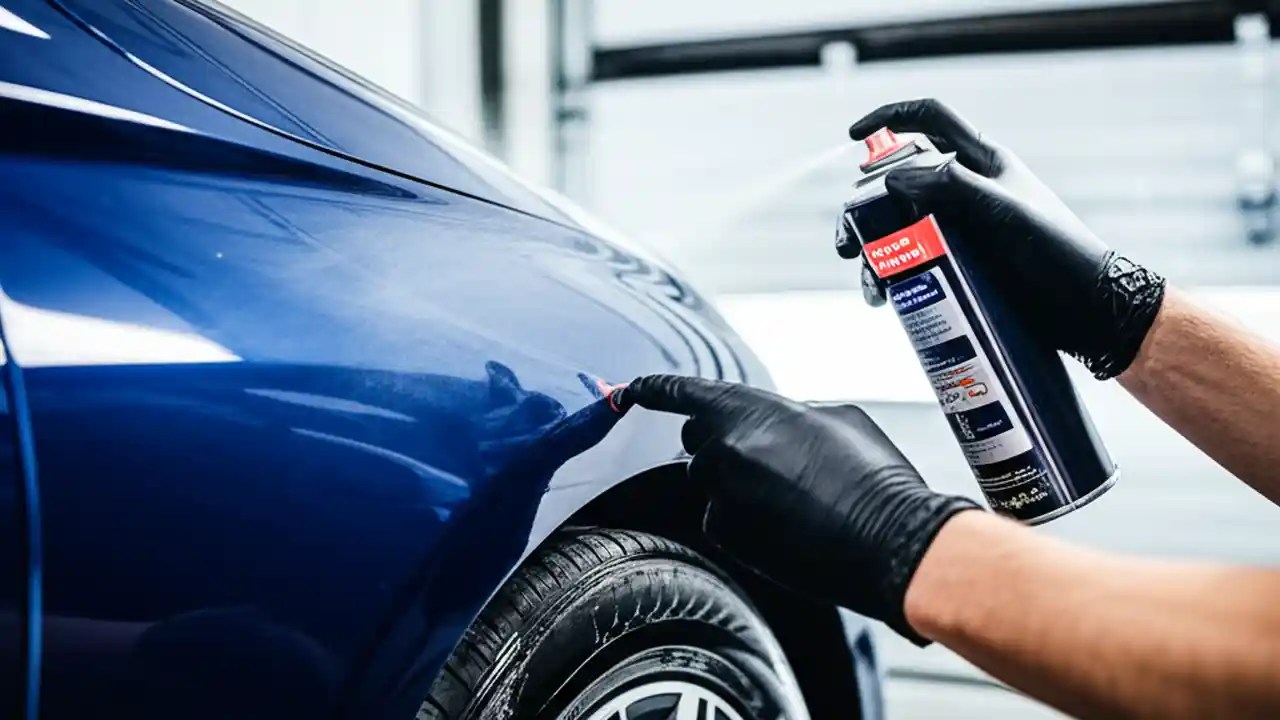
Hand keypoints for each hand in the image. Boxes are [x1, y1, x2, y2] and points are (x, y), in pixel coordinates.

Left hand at [622, 375, 978, 643]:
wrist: (889, 541)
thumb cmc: (873, 477)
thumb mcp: (837, 418)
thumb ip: (788, 413)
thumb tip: (774, 422)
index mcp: (752, 410)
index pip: (685, 392)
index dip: (656, 389)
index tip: (633, 389)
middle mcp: (726, 450)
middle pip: (696, 441)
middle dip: (720, 444)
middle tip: (766, 460)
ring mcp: (723, 496)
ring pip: (710, 483)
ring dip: (736, 485)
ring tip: (791, 497)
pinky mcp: (728, 536)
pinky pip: (722, 519)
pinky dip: (745, 519)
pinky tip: (788, 524)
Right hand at [848, 99, 1165, 378]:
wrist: (1090, 312)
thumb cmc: (1057, 254)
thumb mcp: (1005, 214)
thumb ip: (952, 187)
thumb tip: (892, 177)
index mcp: (982, 162)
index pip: (929, 119)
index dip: (889, 118)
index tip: (852, 138)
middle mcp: (966, 191)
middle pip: (898, 182)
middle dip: (863, 210)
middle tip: (847, 243)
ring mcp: (962, 229)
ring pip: (898, 228)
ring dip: (873, 253)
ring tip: (872, 286)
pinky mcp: (960, 265)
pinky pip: (913, 262)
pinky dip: (891, 277)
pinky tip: (885, 299)